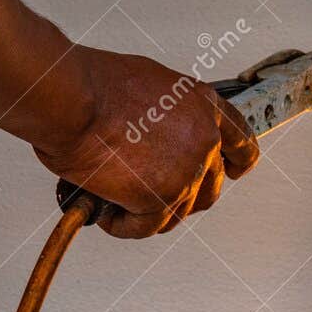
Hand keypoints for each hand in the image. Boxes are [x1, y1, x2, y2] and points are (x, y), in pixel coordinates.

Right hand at [35, 52, 259, 238]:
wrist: (71, 99)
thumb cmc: (92, 86)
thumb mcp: (147, 85)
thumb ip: (166, 114)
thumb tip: (157, 136)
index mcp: (202, 104)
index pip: (240, 141)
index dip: (238, 161)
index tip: (235, 171)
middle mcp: (203, 138)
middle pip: (209, 187)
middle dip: (182, 197)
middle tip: (152, 195)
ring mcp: (186, 170)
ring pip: (177, 212)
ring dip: (148, 212)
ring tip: (117, 201)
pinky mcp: (161, 197)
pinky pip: (145, 226)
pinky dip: (124, 225)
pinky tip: (108, 213)